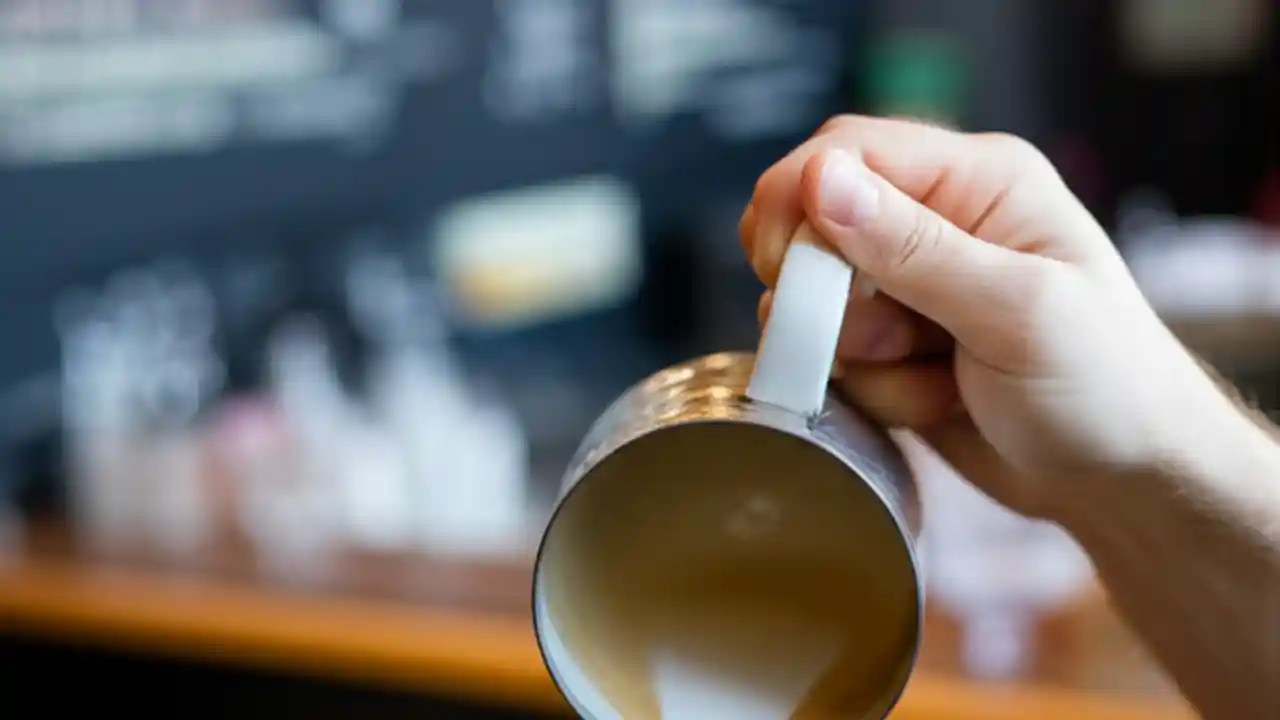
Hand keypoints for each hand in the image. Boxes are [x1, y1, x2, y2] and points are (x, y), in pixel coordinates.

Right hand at [740, 116, 1242, 517]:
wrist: (1123, 485)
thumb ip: (912, 248)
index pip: (847, 151)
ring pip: (815, 301)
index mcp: (978, 181)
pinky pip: (834, 357)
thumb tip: (819, 180)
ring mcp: (910, 289)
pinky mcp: (893, 348)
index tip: (788, 268)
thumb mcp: (1015, 311)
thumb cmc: (1104, 387)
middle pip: (813, 221)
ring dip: (858, 353)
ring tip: (938, 379)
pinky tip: (940, 403)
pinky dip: (873, 391)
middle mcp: (936, 222)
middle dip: (820, 289)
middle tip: (866, 338)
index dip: (799, 201)